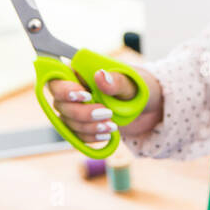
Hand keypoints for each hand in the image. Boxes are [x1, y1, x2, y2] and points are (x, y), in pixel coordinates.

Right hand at [47, 65, 162, 143]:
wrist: (151, 108)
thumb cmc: (141, 87)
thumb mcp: (133, 82)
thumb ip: (116, 80)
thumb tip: (100, 75)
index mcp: (81, 72)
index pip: (57, 79)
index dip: (64, 90)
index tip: (86, 96)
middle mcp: (74, 91)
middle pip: (60, 104)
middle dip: (82, 112)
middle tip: (107, 112)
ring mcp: (77, 110)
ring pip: (68, 122)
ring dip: (88, 127)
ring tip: (112, 125)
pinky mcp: (84, 126)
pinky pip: (77, 136)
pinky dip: (91, 137)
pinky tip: (108, 134)